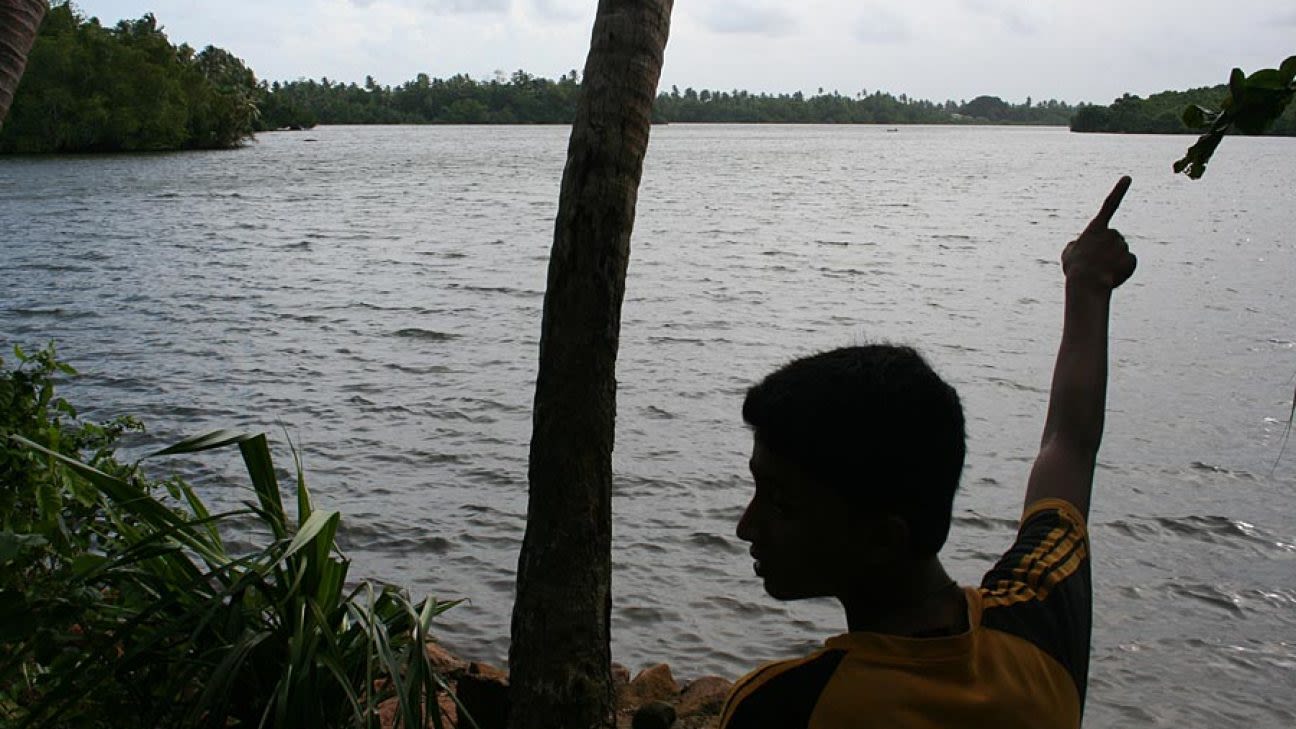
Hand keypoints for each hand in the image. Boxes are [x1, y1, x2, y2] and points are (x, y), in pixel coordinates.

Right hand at [1062, 176, 1136, 291]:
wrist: (1088, 284)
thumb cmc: (1075, 269)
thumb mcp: (1068, 254)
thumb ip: (1076, 245)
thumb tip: (1079, 245)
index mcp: (1096, 228)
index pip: (1109, 205)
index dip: (1119, 190)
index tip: (1128, 177)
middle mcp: (1112, 233)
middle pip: (1112, 239)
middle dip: (1106, 249)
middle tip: (1094, 263)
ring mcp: (1123, 246)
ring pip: (1120, 252)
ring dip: (1112, 261)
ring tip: (1100, 272)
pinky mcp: (1131, 259)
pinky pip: (1128, 263)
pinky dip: (1122, 270)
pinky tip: (1112, 277)